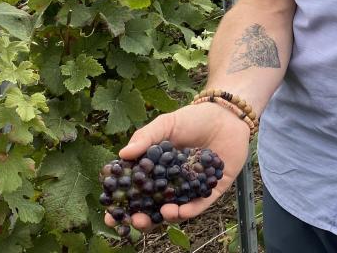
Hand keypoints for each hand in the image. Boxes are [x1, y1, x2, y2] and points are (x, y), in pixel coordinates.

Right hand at [104, 103, 250, 230]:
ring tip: (163, 212)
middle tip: (137, 221)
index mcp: (157, 170)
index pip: (137, 192)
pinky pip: (200, 204)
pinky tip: (182, 210)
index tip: (110, 215)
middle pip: (154, 207)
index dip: (123, 205)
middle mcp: (173, 183)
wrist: (226, 115)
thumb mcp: (165, 124)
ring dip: (168, 216)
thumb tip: (123, 154)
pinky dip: (190, 209)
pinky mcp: (212, 189)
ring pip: (177, 210)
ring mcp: (192, 188)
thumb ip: (146, 138)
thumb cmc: (193, 118)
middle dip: (144, 219)